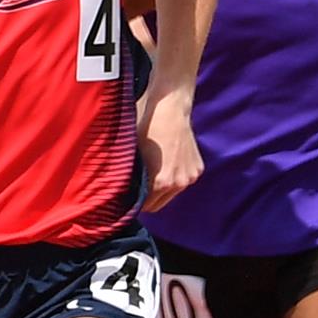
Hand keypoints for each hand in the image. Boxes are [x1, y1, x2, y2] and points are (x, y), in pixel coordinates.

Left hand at [138, 85, 202, 212]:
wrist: (170, 110)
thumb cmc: (146, 128)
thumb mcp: (133, 154)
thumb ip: (130, 178)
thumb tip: (120, 193)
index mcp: (161, 182)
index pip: (145, 207)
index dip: (135, 202)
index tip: (128, 196)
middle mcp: (179, 183)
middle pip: (159, 204)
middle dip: (148, 198)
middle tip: (139, 185)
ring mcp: (190, 176)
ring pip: (172, 193)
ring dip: (162, 187)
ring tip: (154, 170)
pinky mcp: (198, 169)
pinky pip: (182, 181)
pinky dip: (175, 176)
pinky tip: (167, 161)